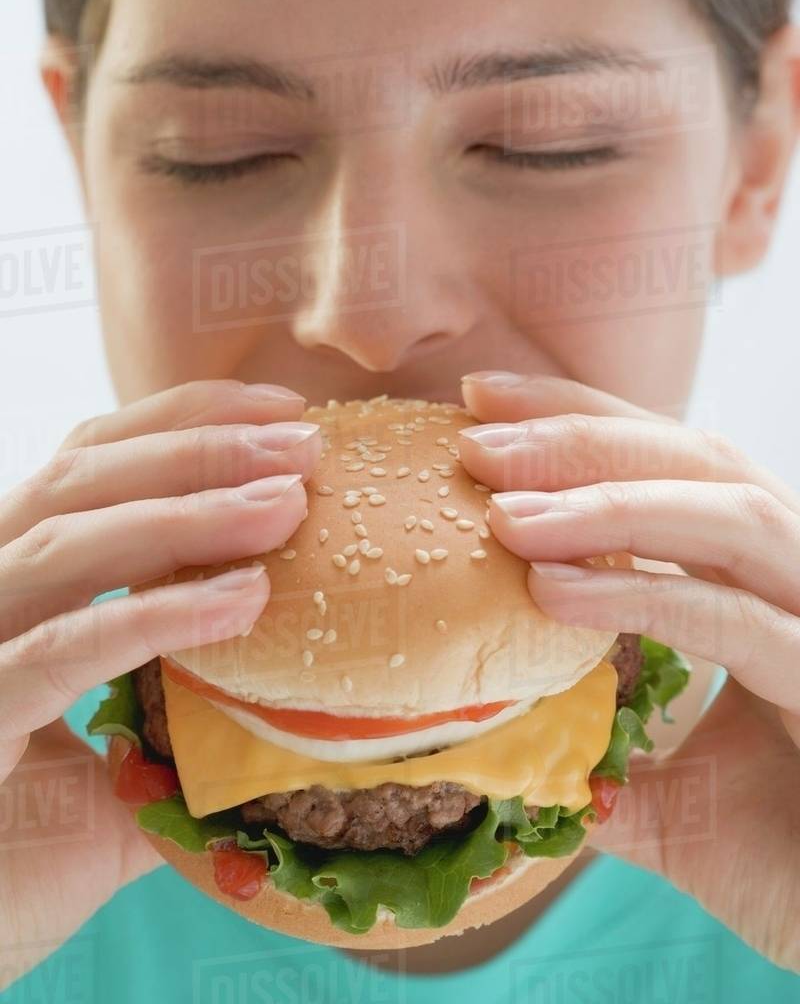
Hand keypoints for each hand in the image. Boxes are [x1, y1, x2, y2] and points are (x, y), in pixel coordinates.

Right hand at [0, 379, 321, 986]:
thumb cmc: (19, 858)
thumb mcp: (113, 763)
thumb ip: (181, 712)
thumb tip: (297, 694)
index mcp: (12, 585)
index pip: (90, 464)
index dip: (182, 423)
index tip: (281, 416)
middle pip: (81, 479)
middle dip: (198, 450)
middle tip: (304, 448)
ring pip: (68, 541)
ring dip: (188, 512)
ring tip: (287, 505)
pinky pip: (59, 647)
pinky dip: (152, 613)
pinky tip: (242, 599)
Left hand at [457, 370, 799, 970]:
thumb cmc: (793, 862)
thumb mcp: (677, 802)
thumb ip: (601, 759)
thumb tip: (499, 745)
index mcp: (765, 581)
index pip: (670, 466)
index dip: (581, 421)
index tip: (482, 406)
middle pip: (697, 461)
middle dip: (581, 439)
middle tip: (475, 438)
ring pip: (728, 516)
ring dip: (605, 505)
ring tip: (502, 515)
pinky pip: (737, 620)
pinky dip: (643, 596)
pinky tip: (553, 592)